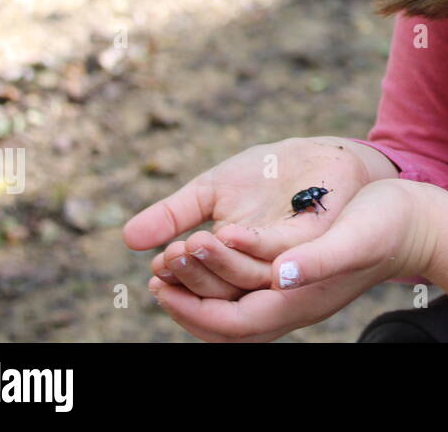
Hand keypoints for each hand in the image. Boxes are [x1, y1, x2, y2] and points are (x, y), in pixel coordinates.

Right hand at [123, 136, 386, 299]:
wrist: (320, 154)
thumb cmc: (267, 174)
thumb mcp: (212, 190)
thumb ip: (174, 213)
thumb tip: (126, 239)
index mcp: (236, 265)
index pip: (202, 291)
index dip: (178, 286)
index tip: (154, 271)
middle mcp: (262, 270)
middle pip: (221, 293)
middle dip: (191, 278)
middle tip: (166, 259)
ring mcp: (290, 257)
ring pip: (248, 278)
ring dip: (217, 264)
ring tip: (188, 245)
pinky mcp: (315, 239)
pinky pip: (282, 251)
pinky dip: (253, 245)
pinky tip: (228, 233)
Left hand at [144, 178, 433, 341]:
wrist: (417, 221)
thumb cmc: (388, 225)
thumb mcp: (353, 237)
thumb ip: (318, 259)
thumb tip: (279, 273)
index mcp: (299, 302)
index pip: (230, 324)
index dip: (189, 309)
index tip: (157, 284)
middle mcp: (292, 306)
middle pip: (225, 322)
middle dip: (186, 300)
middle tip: (154, 271)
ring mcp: (295, 294)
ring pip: (232, 306)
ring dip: (199, 287)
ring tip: (170, 260)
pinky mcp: (297, 277)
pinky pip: (245, 291)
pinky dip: (218, 280)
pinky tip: (206, 254)